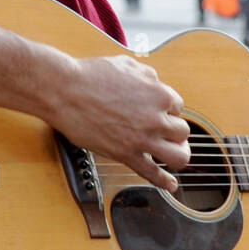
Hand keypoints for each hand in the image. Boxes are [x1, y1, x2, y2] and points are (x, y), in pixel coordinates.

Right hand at [49, 55, 190, 191]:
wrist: (65, 91)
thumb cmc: (92, 75)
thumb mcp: (128, 65)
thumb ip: (148, 76)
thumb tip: (155, 84)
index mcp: (160, 94)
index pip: (178, 107)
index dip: (167, 110)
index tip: (157, 112)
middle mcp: (156, 118)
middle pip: (182, 132)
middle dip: (175, 131)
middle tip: (166, 133)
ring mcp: (142, 139)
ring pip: (178, 156)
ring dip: (177, 155)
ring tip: (171, 155)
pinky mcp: (125, 155)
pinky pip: (151, 173)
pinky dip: (164, 181)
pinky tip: (170, 184)